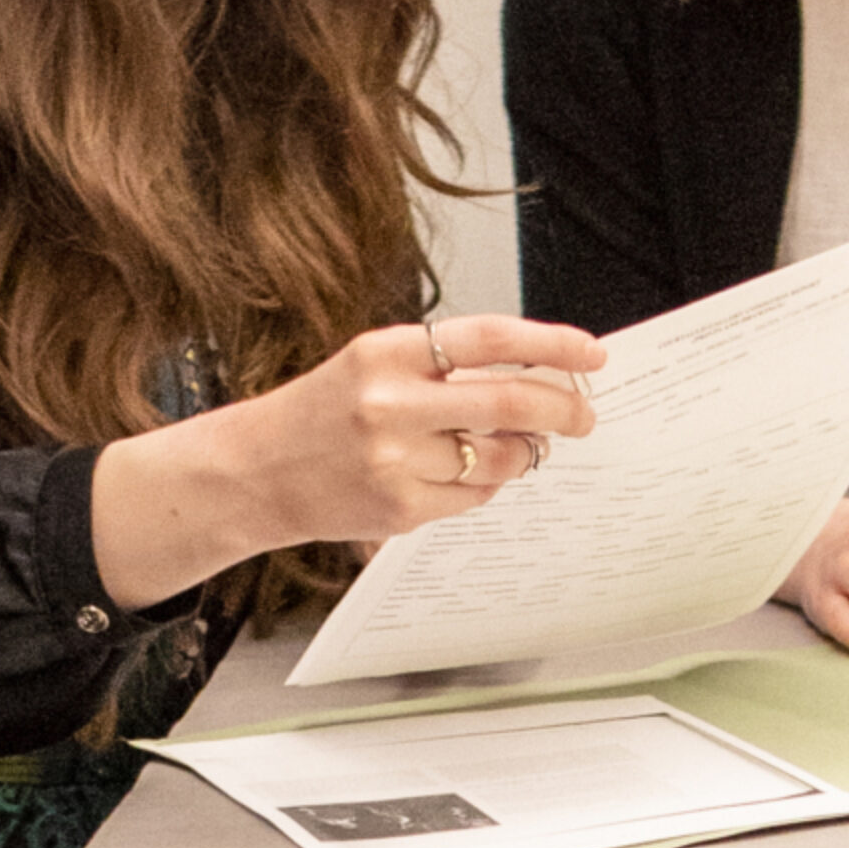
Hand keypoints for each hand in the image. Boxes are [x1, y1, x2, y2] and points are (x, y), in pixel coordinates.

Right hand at [90, 316, 603, 607]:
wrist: (256, 472)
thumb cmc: (322, 411)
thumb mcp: (374, 363)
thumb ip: (444, 365)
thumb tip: (534, 374)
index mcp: (388, 352)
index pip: (490, 338)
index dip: (551, 344)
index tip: (592, 353)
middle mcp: (391, 404)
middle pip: (509, 402)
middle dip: (563, 410)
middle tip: (584, 415)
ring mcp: (395, 461)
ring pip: (498, 459)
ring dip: (523, 453)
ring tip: (518, 447)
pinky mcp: (399, 509)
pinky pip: (473, 498)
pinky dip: (484, 486)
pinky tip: (462, 474)